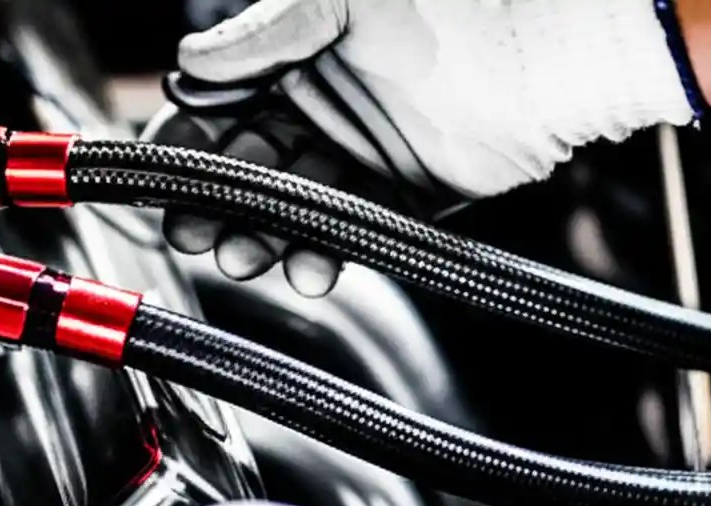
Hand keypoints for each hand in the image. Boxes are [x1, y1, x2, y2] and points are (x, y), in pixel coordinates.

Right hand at [152, 0, 692, 294]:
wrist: (550, 37)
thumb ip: (265, 34)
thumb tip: (188, 63)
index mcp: (292, 64)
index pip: (218, 112)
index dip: (186, 144)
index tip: (159, 174)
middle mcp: (319, 114)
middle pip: (246, 172)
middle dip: (214, 206)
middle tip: (191, 231)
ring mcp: (358, 160)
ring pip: (291, 212)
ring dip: (261, 240)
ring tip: (242, 255)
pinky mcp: (402, 200)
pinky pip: (350, 235)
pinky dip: (323, 256)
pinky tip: (306, 266)